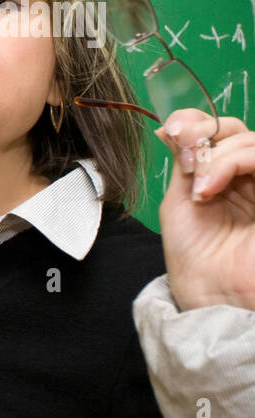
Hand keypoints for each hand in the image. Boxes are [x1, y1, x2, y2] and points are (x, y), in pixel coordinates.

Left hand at [155, 109, 254, 311]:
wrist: (212, 296)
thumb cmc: (196, 258)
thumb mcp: (181, 201)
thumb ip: (185, 162)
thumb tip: (172, 125)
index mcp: (226, 177)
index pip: (219, 129)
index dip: (195, 120)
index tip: (170, 132)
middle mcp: (252, 178)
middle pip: (237, 129)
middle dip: (204, 134)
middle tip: (185, 162)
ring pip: (254, 141)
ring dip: (218, 155)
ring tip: (199, 187)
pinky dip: (233, 161)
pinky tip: (208, 189)